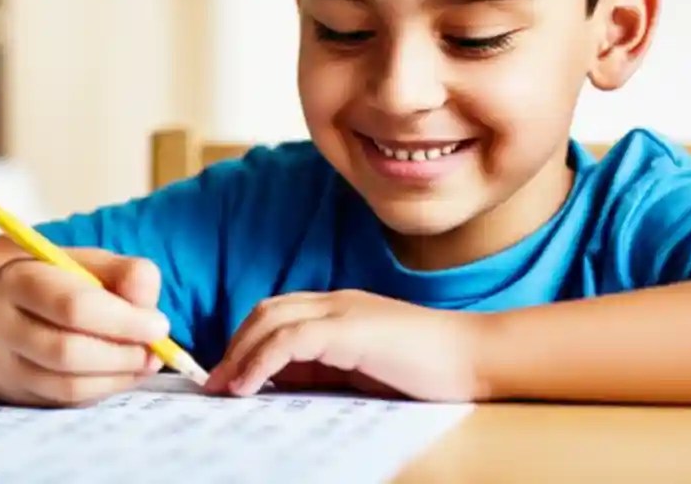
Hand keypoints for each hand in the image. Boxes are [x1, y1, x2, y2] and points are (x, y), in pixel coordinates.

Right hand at [0, 249, 170, 406]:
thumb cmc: (54, 283)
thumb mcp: (88, 264)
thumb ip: (126, 274)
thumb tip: (150, 310)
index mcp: (18, 280)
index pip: (74, 306)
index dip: (124, 321)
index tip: (160, 326)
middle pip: (68, 352)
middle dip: (123, 355)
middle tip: (155, 353)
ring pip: (66, 386)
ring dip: (117, 378)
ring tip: (143, 363)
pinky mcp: (8, 395)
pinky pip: (64, 403)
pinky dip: (101, 391)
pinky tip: (119, 375)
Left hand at [203, 290, 487, 401]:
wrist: (476, 358)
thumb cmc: (428, 370)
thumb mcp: (363, 370)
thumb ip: (325, 369)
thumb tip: (277, 382)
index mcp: (340, 309)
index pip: (278, 314)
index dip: (245, 342)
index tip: (225, 378)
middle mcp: (337, 301)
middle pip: (267, 311)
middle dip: (234, 345)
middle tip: (214, 385)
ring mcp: (345, 310)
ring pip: (273, 319)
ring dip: (240, 353)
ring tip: (223, 389)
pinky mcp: (352, 328)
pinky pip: (292, 339)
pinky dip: (262, 360)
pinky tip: (248, 385)